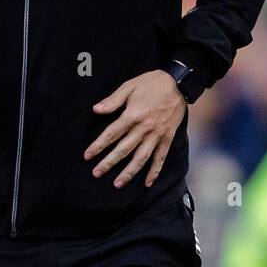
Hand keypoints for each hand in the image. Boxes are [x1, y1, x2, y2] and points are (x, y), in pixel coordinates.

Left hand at [84, 69, 185, 187]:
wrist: (179, 83)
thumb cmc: (152, 83)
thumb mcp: (129, 86)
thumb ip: (113, 100)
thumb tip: (96, 110)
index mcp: (132, 115)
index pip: (111, 134)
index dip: (98, 146)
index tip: (87, 156)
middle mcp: (144, 128)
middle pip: (123, 150)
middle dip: (108, 163)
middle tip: (96, 174)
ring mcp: (157, 135)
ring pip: (140, 158)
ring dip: (129, 172)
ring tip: (117, 184)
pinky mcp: (167, 138)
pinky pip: (160, 158)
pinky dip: (154, 171)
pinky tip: (147, 183)